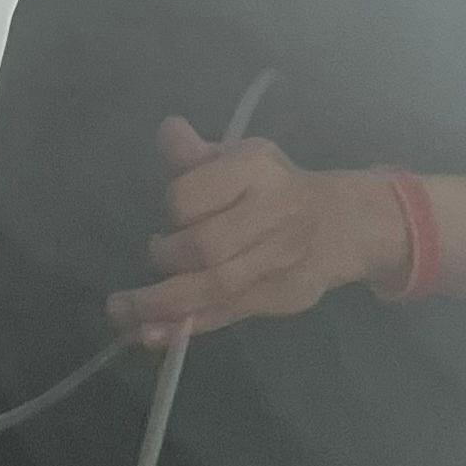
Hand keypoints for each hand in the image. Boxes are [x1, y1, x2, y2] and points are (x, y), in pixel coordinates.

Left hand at [108, 121, 410, 346]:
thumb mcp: (242, 157)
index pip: (193, 194)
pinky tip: (150, 334)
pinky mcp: (274, 298)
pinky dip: (183, 326)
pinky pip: (223, 315)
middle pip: (204, 246)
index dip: (174, 207)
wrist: (344, 224)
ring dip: (159, 302)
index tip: (173, 213)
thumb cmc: (277, 186)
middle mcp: (270, 216)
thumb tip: (168, 130)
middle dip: (168, 256)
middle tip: (157, 252)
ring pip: (212, 287)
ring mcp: (274, 262)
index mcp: (256, 171)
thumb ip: (198, 155)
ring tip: (121, 310)